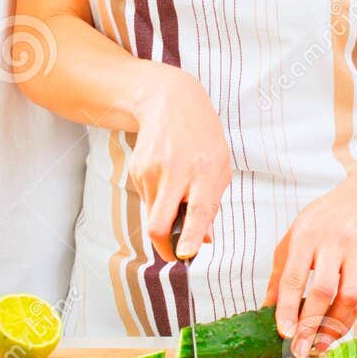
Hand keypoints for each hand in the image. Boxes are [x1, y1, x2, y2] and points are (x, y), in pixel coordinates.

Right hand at [129, 66, 231, 261]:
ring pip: (152, 215)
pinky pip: (146, 200)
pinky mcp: (136, 170)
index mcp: (206, 171)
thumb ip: (212, 205)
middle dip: (164, 247)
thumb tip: (203, 241)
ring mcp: (152, 170)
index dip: (190, 238)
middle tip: (174, 253)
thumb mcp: (220, 167)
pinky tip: (166, 177)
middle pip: (158, 224)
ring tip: (177, 193)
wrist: (170, 101)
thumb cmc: (202, 139)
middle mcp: (177, 171)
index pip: (198, 211)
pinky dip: (157, 199)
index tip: (183, 256)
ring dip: (164, 217)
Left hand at [265, 172, 356, 357]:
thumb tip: (265, 310)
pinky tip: (333, 332)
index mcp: (305, 236)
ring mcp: (355, 254)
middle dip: (310, 324)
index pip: (293, 276)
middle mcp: (332, 244)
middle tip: (299, 349)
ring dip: (333, 327)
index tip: (284, 332)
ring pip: (348, 297)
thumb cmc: (320, 222)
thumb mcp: (292, 239)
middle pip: (323, 289)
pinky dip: (347, 320)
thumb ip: (279, 275)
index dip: (287, 307)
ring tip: (317, 346)